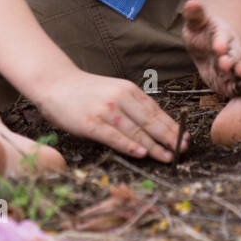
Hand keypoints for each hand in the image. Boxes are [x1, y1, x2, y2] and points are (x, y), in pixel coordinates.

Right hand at [33, 70, 188, 162]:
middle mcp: (120, 98)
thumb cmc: (85, 91)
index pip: (155, 111)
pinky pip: (114, 136)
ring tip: (167, 157)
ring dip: (153, 146)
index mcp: (128, 90)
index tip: (185, 138)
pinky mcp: (91, 123)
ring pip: (135, 131)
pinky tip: (141, 154)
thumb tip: (154, 127)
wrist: (55, 83)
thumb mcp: (113, 90)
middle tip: (182, 151)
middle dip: (168, 138)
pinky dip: (129, 146)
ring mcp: (105, 110)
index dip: (171, 126)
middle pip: (150, 121)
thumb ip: (131, 106)